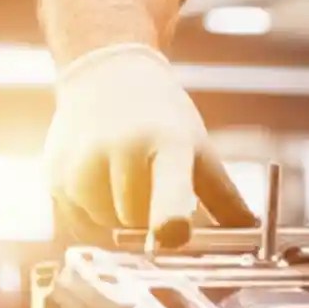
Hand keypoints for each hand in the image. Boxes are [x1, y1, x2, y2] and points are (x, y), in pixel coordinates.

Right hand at [44, 43, 256, 246]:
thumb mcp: (198, 146)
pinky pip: (79, 222)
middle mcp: (120, 149)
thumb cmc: (160, 115)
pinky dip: (92, 213)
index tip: (171, 233)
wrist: (105, 74)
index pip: (168, 188)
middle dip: (145, 217)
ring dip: (117, 216)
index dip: (169, 216)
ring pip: (105, 225)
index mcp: (167, 142)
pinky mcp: (55, 176)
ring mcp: (83, 163)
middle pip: (136, 222)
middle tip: (148, 185)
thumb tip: (252, 232)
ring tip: (121, 177)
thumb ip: (223, 196)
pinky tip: (98, 179)